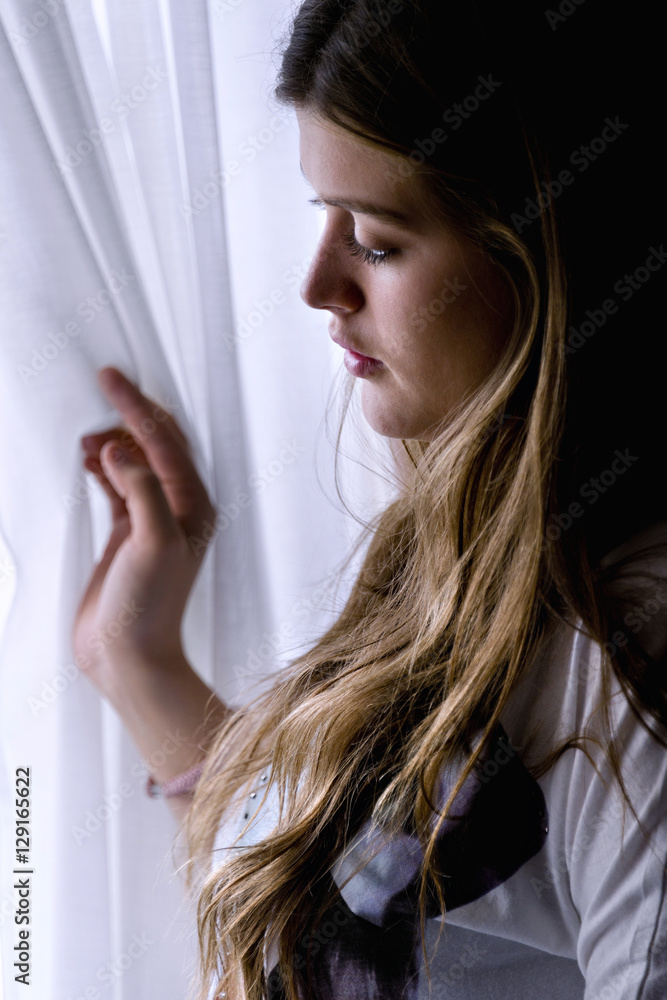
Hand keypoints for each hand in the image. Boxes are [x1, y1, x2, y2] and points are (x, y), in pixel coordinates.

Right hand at [72, 366, 217, 685]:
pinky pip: (116, 485)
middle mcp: (178, 507)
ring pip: (134, 462)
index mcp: (193, 504)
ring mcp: (151, 518)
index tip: (109, 378)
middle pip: (156, 444)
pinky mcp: (127, 532)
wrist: (129, 655)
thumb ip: (141, 490)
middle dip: (129, 416)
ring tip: (85, 439)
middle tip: (100, 388)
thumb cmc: (149, 604)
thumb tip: (119, 448)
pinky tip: (85, 460)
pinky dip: (102, 467)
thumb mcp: (151, 543)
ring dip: (112, 442)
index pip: (165, 441)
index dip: (137, 407)